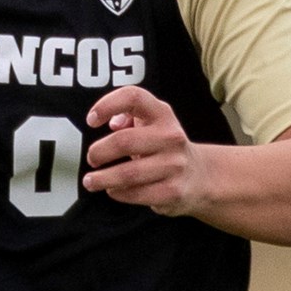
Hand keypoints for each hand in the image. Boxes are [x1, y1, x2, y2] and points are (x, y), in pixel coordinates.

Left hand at [82, 86, 202, 216]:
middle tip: (92, 158)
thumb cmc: (164, 146)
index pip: (133, 97)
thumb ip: (129, 115)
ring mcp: (174, 165)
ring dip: (102, 178)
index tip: (91, 120)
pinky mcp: (173, 191)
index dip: (107, 105)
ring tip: (91, 180)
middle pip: (123, 141)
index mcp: (162, 114)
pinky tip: (112, 190)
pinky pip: (137, 193)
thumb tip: (112, 121)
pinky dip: (118, 193)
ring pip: (128, 173)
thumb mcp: (151, 122)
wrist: (199, 175)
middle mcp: (171, 137)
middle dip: (99, 152)